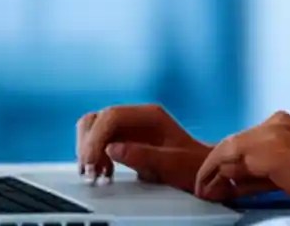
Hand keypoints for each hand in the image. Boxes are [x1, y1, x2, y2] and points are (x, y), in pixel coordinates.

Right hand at [75, 104, 208, 189]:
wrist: (201, 170)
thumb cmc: (192, 165)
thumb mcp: (171, 162)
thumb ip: (142, 155)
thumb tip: (111, 149)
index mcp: (150, 115)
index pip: (112, 115)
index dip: (97, 137)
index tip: (93, 160)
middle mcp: (136, 117)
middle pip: (98, 118)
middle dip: (88, 143)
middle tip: (90, 169)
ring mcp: (129, 128)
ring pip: (93, 128)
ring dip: (87, 149)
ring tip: (95, 173)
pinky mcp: (124, 141)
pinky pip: (99, 142)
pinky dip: (93, 156)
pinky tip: (101, 171)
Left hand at [194, 111, 289, 214]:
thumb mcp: (288, 173)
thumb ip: (261, 173)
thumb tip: (233, 181)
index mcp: (283, 126)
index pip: (245, 143)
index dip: (228, 165)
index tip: (218, 184)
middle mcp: (276, 123)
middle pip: (234, 144)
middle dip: (217, 168)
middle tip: (205, 189)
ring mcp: (272, 133)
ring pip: (228, 149)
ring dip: (212, 172)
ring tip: (204, 191)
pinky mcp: (269, 149)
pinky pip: (230, 158)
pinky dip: (216, 173)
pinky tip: (210, 189)